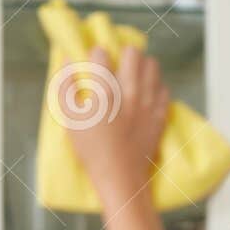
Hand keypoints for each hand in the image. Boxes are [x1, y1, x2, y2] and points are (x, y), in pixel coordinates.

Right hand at [55, 44, 169, 199]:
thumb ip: (65, 86)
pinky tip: (146, 94)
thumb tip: (67, 59)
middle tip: (117, 67)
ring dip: (142, 66)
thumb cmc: (91, 149)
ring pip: (152, 65)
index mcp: (104, 91)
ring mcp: (148, 102)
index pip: (101, 53)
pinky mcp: (160, 114)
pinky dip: (155, 86)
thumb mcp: (69, 119)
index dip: (95, 55)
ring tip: (133, 77)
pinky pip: (164, 87)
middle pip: (133, 53)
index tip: (94, 64)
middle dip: (122, 55)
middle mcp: (130, 91)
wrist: (120, 177)